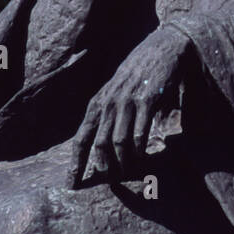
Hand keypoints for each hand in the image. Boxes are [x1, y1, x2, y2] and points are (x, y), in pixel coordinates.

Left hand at [68, 25, 190, 186]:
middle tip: (110, 182)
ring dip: (123, 162)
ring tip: (128, 173)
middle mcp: (109, 102)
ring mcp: (127, 101)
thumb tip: (103, 144)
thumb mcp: (115, 90)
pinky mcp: (147, 100)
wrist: (163, 49)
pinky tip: (142, 157)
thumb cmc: (138, 72)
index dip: (75, 163)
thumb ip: (107, 112)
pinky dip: (139, 150)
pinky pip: (139, 133)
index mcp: (98, 102)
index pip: (81, 138)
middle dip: (103, 167)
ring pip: (118, 142)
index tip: (71, 184)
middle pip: (98, 144)